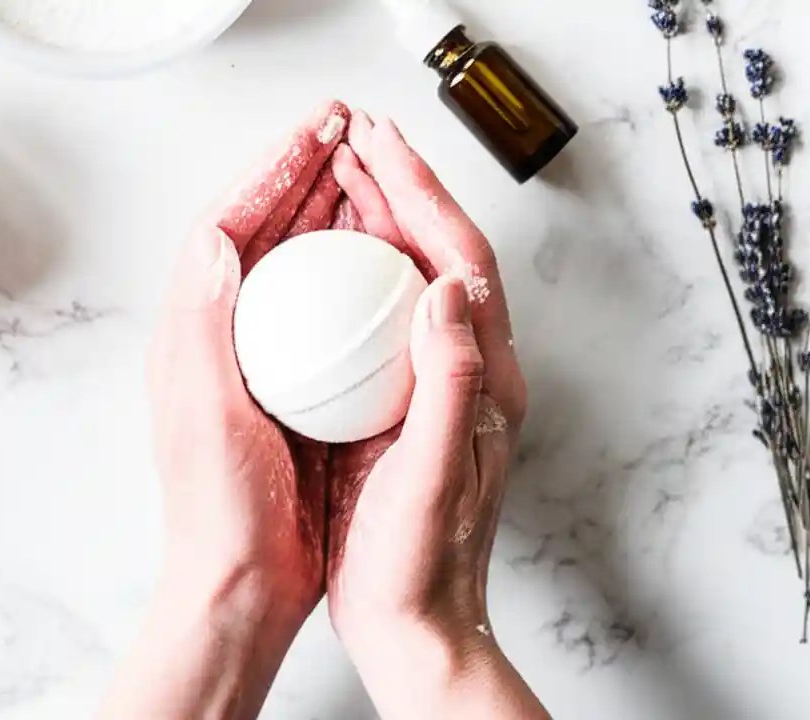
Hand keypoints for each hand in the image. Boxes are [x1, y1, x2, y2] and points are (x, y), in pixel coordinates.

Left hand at [100, 102, 350, 719]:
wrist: (243, 585)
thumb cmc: (217, 510)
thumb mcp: (202, 411)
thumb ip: (203, 321)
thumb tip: (215, 235)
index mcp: (192, 331)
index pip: (227, 225)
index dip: (272, 169)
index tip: (318, 130)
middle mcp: (223, 337)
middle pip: (262, 233)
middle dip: (303, 175)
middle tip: (349, 131)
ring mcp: (261, 362)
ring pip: (296, 266)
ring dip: (328, 213)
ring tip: (369, 172)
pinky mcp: (295, 390)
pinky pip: (325, 312)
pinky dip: (350, 274)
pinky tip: (386, 261)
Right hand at [325, 112, 545, 718]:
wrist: (414, 625)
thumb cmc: (419, 564)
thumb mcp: (434, 476)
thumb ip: (450, 386)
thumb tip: (446, 292)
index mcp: (484, 379)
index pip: (459, 260)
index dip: (422, 193)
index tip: (380, 145)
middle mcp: (470, 372)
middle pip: (441, 252)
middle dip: (402, 186)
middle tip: (356, 137)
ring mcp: (438, 386)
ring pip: (414, 277)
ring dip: (382, 219)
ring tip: (341, 174)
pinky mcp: (406, 404)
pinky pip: (385, 315)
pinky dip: (360, 270)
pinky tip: (325, 259)